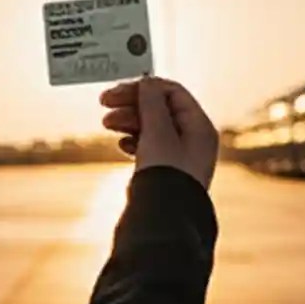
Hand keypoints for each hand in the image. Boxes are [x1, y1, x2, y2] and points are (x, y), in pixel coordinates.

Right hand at [100, 77, 218, 188]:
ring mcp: (179, 155)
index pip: (172, 92)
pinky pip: (149, 145)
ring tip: (107, 124)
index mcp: (199, 127)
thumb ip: (151, 103)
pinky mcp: (166, 169)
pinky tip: (122, 144)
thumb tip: (148, 81)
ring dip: (129, 120)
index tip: (118, 91)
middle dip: (132, 104)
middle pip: (160, 108)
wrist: (163, 221)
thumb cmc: (166, 177)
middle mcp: (193, 139)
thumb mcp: (158, 132)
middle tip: (105, 104)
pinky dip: (134, 139)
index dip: (144, 87)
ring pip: (152, 126)